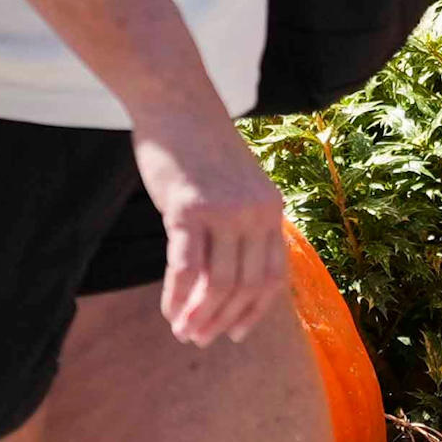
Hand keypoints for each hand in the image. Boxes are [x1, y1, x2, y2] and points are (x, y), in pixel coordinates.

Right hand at [132, 107, 292, 345]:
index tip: (237, 334)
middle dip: (224, 321)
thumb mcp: (237, 184)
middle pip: (246, 286)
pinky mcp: (188, 209)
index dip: (255, 311)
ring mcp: (223, 211)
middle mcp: (255, 212)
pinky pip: (185, 268)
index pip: (274, 276)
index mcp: (272, 208)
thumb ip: (242, 222)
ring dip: (199, 316)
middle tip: (200, 340)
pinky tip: (168, 311)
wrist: (178, 102)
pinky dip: (176, 297)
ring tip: (183, 332)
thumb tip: (232, 273)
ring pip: (218, 283)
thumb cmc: (202, 146)